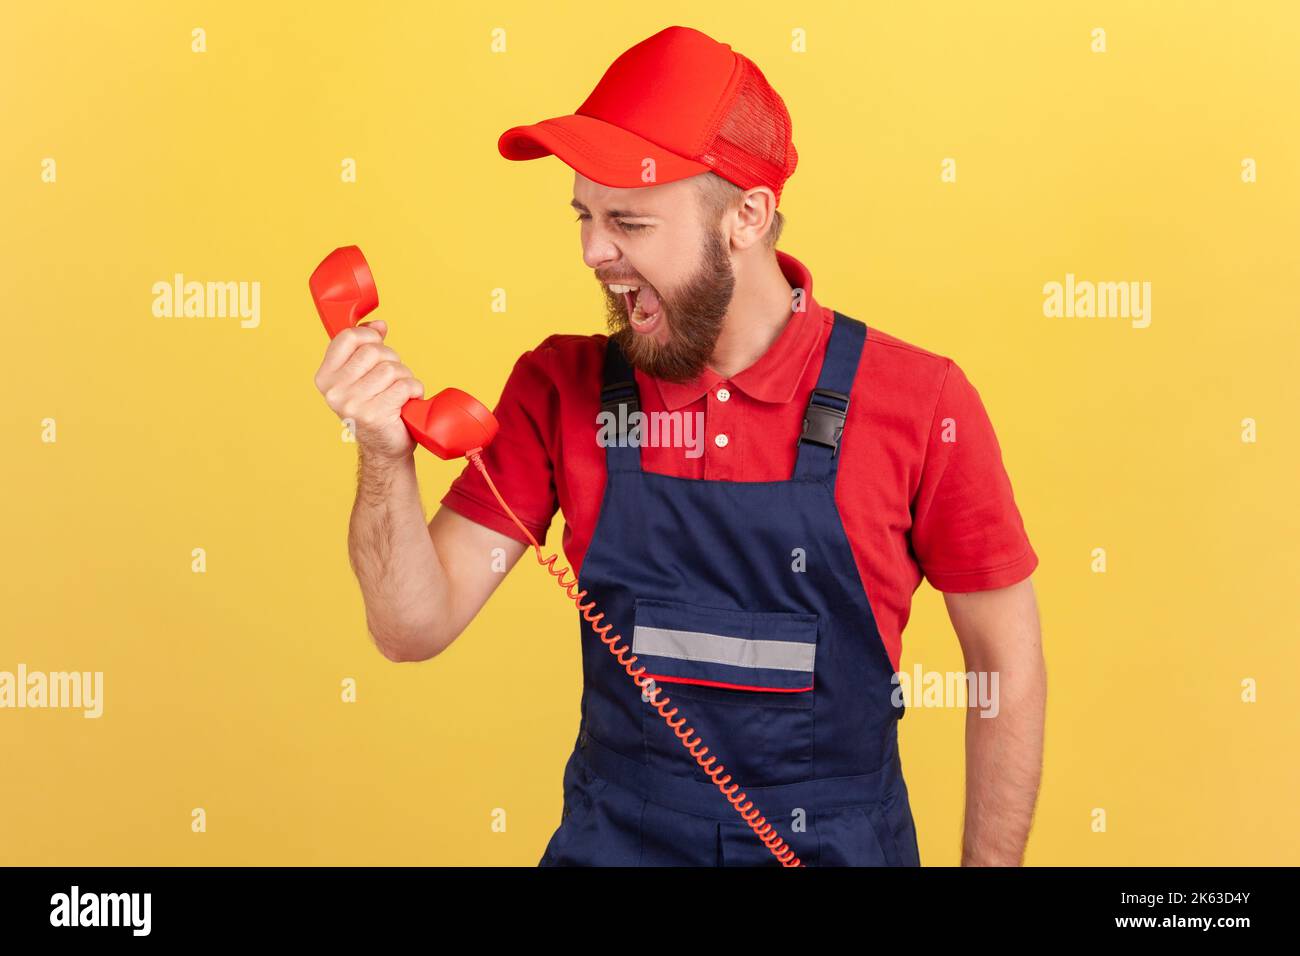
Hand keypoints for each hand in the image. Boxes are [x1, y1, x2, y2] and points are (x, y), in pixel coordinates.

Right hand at [313, 319, 424, 462]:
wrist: (384, 448)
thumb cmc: (376, 407)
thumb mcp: (363, 376)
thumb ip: (365, 347)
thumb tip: (380, 324)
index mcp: (325, 377)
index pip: (347, 337)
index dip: (369, 335)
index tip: (379, 341)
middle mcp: (334, 391)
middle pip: (374, 352)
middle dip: (392, 360)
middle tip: (393, 378)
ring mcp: (352, 404)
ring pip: (391, 369)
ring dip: (405, 377)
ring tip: (400, 392)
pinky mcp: (374, 415)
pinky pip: (404, 386)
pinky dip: (414, 390)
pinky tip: (408, 402)